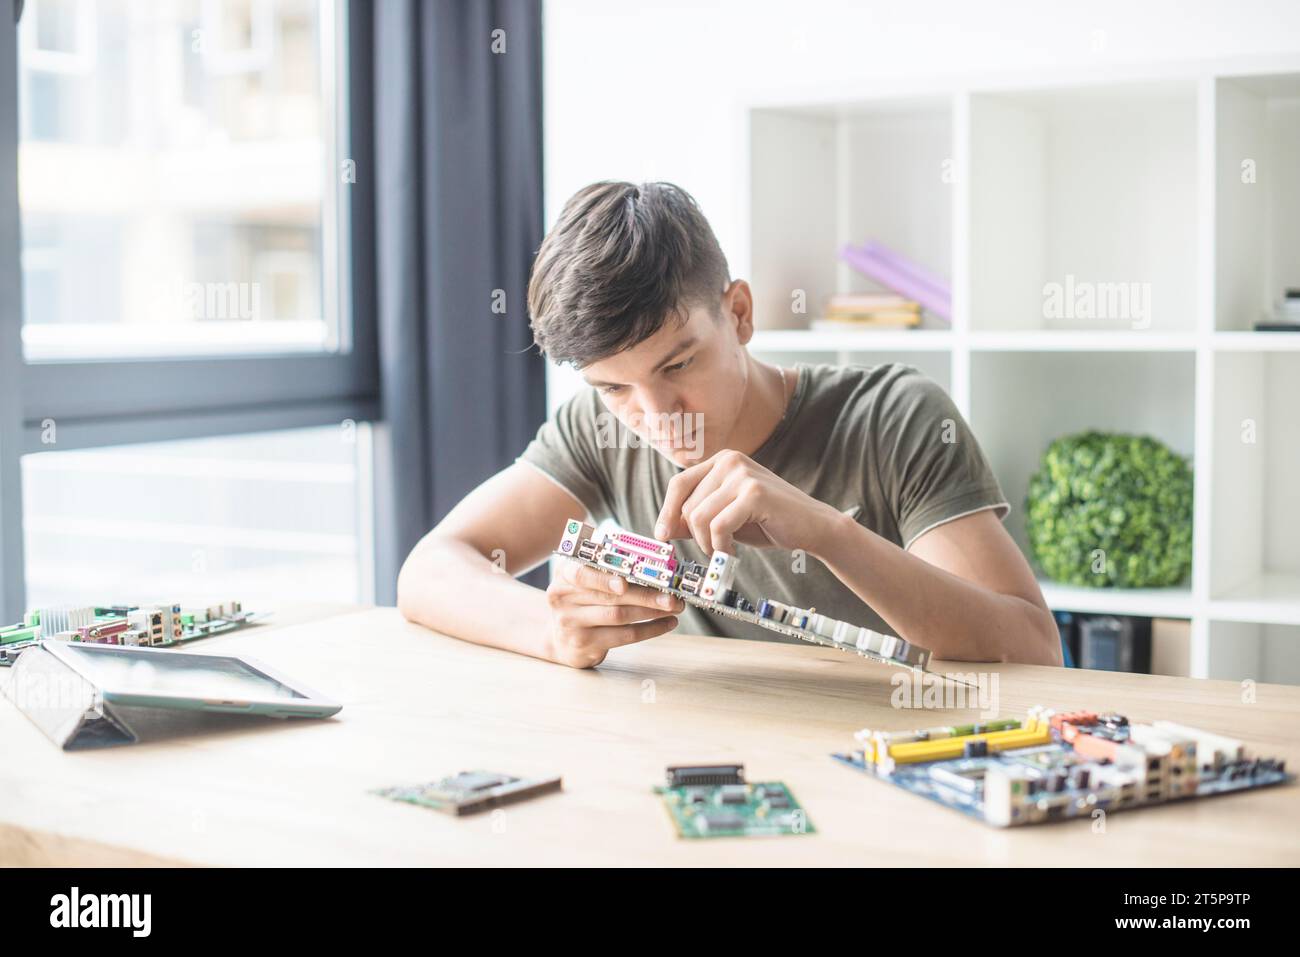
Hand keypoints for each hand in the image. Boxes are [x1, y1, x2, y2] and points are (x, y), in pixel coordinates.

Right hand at [545, 560, 683, 667]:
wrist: (560, 638)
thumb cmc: (581, 599)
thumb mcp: (585, 578)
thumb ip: (606, 565)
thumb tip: (650, 555)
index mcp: (564, 576)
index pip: (582, 575)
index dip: (604, 579)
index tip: (625, 581)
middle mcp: (563, 600)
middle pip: (610, 597)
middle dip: (646, 595)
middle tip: (672, 596)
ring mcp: (572, 625)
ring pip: (619, 616)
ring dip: (651, 611)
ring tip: (674, 608)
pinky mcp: (585, 645)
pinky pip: (624, 636)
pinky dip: (650, 629)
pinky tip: (667, 623)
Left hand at [654, 449, 843, 555]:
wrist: (812, 527)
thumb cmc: (767, 522)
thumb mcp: (725, 517)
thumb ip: (696, 518)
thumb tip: (663, 530)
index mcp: (721, 461)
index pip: (679, 484)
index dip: (667, 512)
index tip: (663, 536)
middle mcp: (729, 461)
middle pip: (687, 505)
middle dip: (696, 535)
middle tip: (716, 549)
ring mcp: (742, 474)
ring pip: (699, 517)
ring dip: (708, 543)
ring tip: (725, 550)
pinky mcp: (754, 493)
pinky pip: (718, 527)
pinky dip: (721, 546)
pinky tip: (733, 552)